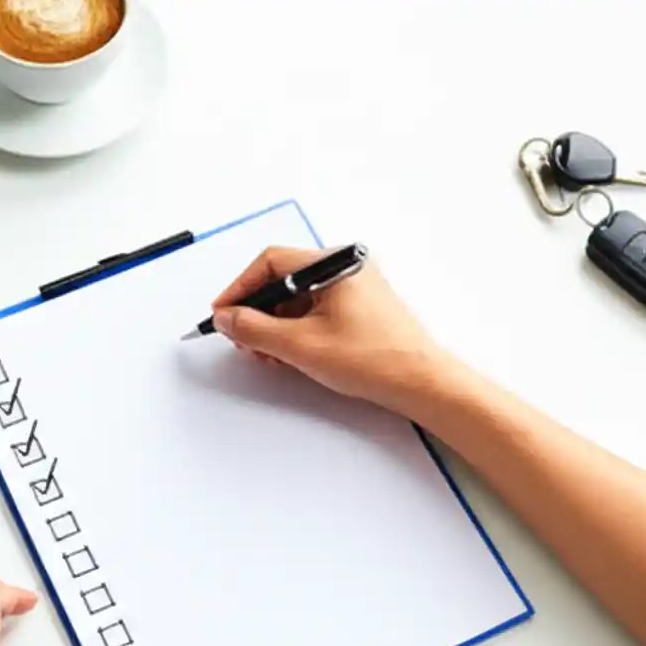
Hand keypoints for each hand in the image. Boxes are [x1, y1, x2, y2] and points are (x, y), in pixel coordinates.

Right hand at [211, 246, 445, 413]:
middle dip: (258, 312)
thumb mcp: (300, 345)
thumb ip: (254, 328)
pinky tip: (290, 354)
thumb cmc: (375, 359)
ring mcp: (355, 288)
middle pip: (284, 280)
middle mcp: (347, 268)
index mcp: (335, 263)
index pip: (271, 262)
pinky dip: (296, 330)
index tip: (224, 312)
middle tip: (244, 339)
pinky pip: (316, 311)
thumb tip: (227, 318)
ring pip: (298, 299)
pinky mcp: (360, 308)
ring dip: (275, 326)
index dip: (240, 288)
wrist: (421, 383)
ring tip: (270, 353)